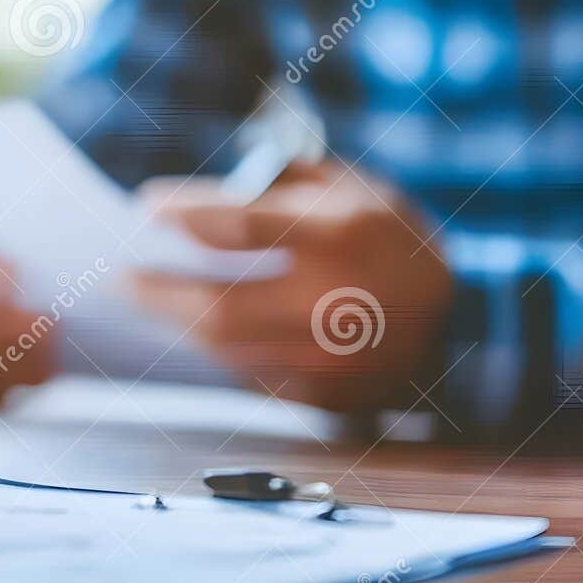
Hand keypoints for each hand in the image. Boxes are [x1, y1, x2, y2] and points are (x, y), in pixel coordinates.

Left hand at [128, 161, 452, 412]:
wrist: (459, 317)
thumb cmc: (387, 237)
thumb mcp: (348, 188)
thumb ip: (276, 187)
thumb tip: (193, 201)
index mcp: (341, 237)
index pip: (236, 226)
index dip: (182, 215)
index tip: (143, 206)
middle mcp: (336, 303)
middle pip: (218, 306)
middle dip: (159, 292)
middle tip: (122, 279)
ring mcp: (333, 358)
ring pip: (228, 348)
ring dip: (180, 324)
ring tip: (151, 301)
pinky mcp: (329, 396)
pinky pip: (251, 374)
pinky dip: (220, 351)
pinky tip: (196, 331)